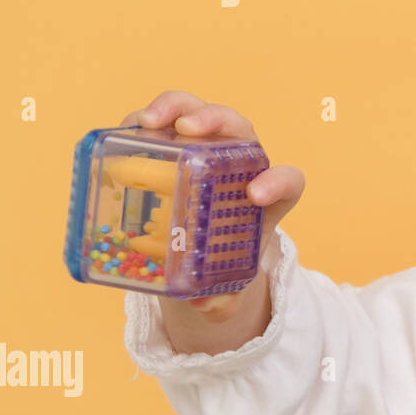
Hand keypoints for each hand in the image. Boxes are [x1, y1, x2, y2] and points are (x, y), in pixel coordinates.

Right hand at [118, 90, 304, 315]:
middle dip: (218, 123)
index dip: (277, 182)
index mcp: (267, 195)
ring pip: (200, 113)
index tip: (255, 197)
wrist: (201, 241)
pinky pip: (165, 120)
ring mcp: (206, 147)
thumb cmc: (222, 256)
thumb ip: (223, 298)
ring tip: (150, 120)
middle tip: (190, 131)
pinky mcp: (174, 143)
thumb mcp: (225, 281)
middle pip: (240, 130)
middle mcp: (240, 162)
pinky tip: (129, 126)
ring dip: (177, 108)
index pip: (286, 181)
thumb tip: (209, 306)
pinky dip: (147, 118)